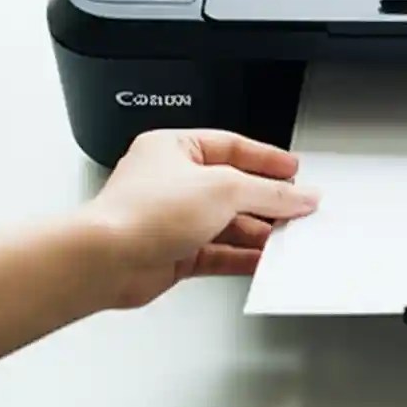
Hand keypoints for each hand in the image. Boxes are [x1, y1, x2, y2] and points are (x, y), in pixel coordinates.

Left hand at [80, 129, 319, 308]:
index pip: (231, 146)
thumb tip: (299, 195)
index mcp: (173, 148)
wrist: (107, 260)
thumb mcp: (224, 188)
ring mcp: (171, 219)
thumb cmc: (141, 212)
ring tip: (284, 237)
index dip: (266, 158)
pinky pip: (217, 252)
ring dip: (256, 232)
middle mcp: (171, 182)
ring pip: (226, 223)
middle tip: (296, 208)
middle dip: (265, 201)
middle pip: (232, 188)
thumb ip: (269, 192)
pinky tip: (262, 260)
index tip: (293, 171)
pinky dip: (241, 257)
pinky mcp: (173, 253)